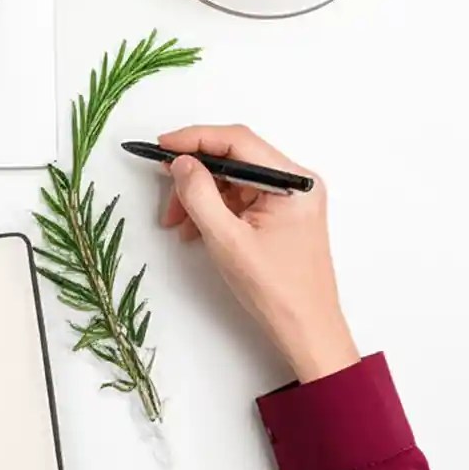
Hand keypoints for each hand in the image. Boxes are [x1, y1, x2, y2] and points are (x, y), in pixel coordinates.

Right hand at [158, 125, 358, 382]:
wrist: (306, 331)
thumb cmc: (275, 290)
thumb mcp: (227, 240)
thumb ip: (200, 195)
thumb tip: (181, 162)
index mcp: (293, 182)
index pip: (237, 141)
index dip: (195, 139)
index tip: (162, 146)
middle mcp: (295, 183)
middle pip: (234, 158)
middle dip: (194, 174)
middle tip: (164, 187)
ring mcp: (288, 200)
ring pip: (232, 180)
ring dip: (199, 196)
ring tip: (176, 222)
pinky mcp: (279, 216)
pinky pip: (238, 200)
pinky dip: (213, 210)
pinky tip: (194, 230)